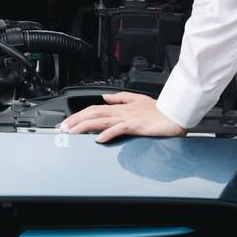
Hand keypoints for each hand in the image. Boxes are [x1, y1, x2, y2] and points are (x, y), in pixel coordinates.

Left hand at [59, 91, 187, 142]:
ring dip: (85, 126)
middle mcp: (121, 111)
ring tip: (73, 132)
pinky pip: (119, 129)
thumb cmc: (158, 110)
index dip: (79, 115)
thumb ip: (120, 98)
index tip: (68, 123)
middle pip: (93, 114)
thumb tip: (106, 97)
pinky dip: (108, 133)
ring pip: (101, 120)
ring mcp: (127, 118)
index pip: (94, 109)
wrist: (174, 114)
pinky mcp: (135, 125)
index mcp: (120, 107)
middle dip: (76, 121)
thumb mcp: (137, 100)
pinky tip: (99, 139)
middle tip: (63, 129)